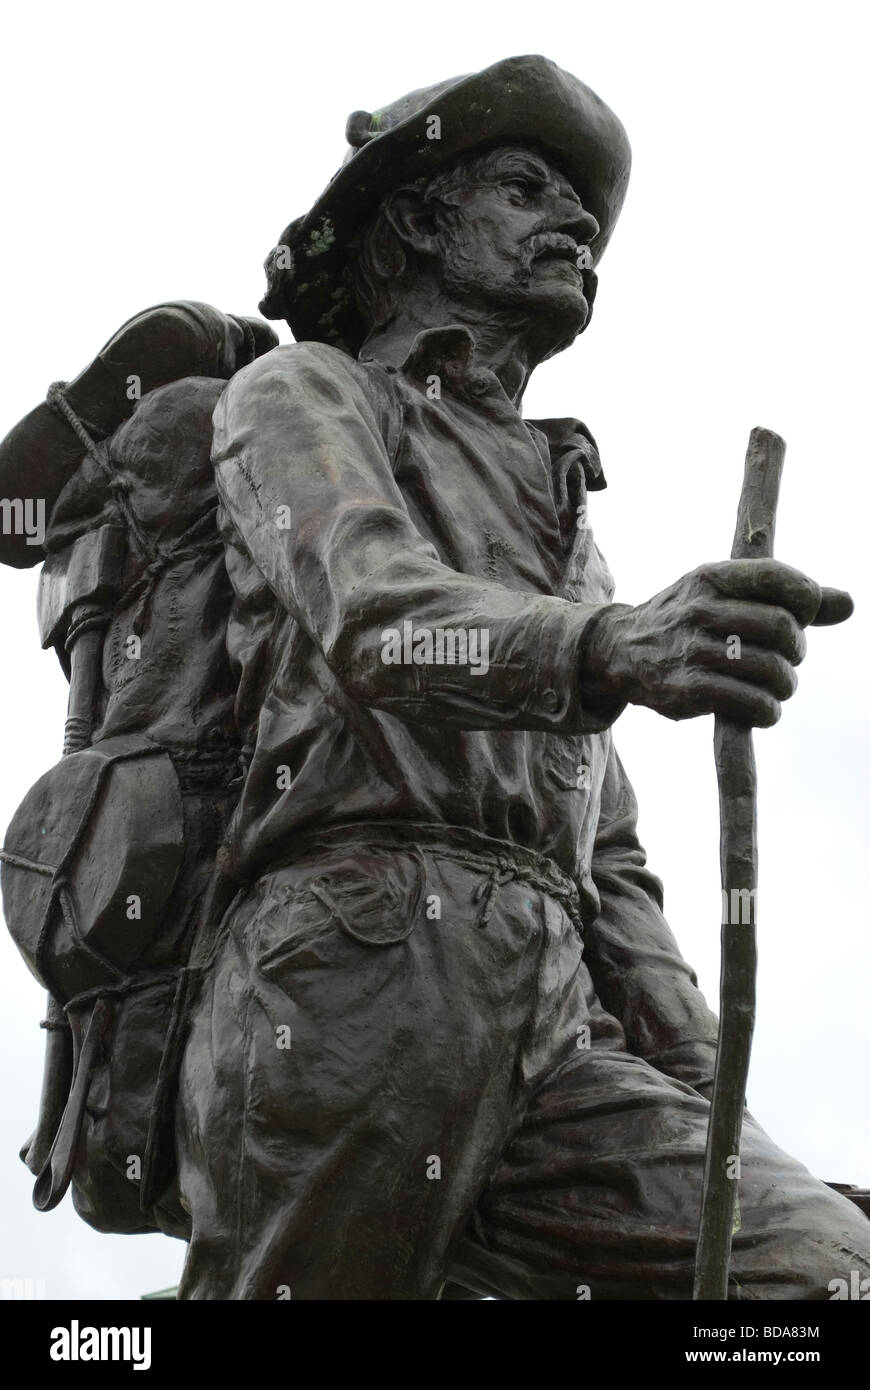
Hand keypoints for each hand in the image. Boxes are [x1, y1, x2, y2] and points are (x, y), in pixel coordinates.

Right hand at [581, 559, 852, 726]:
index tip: (800, 617)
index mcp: (712, 577)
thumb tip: (848, 603)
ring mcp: (691, 650)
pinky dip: (769, 710)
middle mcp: (700, 609)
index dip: (807, 602)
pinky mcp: (687, 689)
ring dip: (786, 684)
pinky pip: (752, 703)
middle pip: (783, 628)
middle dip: (797, 649)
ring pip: (772, 669)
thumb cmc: (688, 620)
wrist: (619, 651)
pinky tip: (763, 707)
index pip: (782, 579)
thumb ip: (787, 597)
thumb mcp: (726, 594)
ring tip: (777, 686)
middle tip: (786, 658)